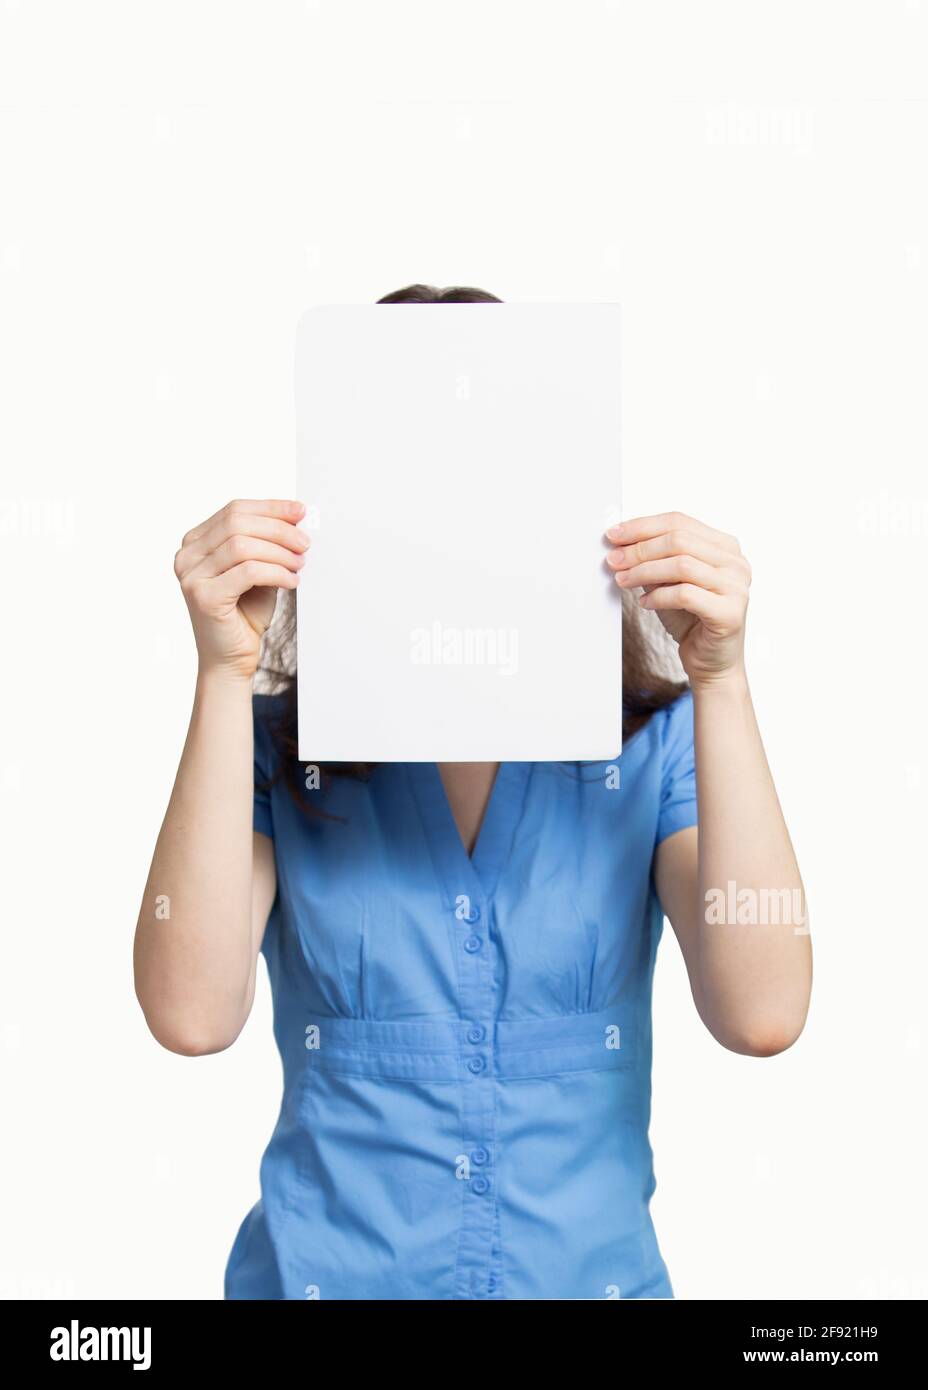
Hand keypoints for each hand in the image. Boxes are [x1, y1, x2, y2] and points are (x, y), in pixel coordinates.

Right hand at [174, 498, 308, 680]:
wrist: (230, 659)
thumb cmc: (245, 614)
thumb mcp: (259, 570)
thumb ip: (268, 544)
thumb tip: (297, 517)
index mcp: (195, 542)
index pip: (234, 510)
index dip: (270, 507)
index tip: (300, 510)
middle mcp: (187, 556)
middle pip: (238, 523)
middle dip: (278, 529)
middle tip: (305, 543)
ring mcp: (191, 576)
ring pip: (243, 546)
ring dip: (280, 552)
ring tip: (300, 563)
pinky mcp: (204, 597)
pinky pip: (249, 572)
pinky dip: (277, 573)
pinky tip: (292, 580)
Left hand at [605, 511, 750, 688]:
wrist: (712, 663)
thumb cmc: (692, 621)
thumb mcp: (668, 583)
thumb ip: (653, 561)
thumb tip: (621, 544)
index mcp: (725, 547)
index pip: (680, 522)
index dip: (643, 526)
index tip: (614, 535)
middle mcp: (736, 563)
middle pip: (679, 540)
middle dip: (640, 549)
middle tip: (614, 560)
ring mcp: (736, 587)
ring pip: (681, 565)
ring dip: (644, 571)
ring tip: (623, 581)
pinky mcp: (729, 613)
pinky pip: (685, 594)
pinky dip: (658, 597)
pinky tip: (645, 603)